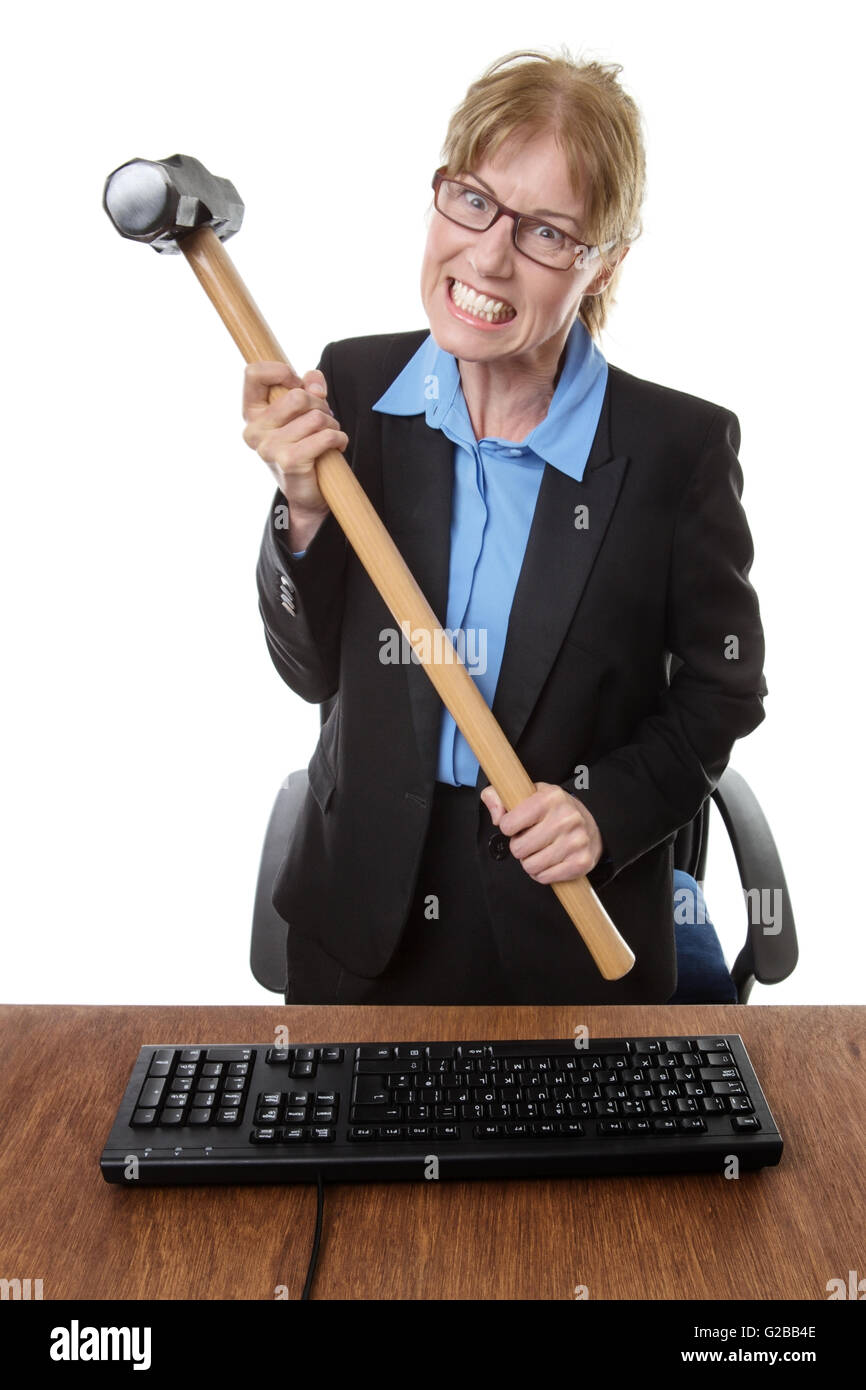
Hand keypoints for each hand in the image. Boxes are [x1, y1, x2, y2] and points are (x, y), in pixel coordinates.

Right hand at [242, 362, 346, 518]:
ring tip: (329, 435)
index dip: (282, 372)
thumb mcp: (302, 411)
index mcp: (252, 413)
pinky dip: (338, 439)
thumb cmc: (303, 446)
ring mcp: (269, 448)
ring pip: (315, 417)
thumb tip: (314, 381)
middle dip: (320, 404)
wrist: (306, 494)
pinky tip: (336, 446)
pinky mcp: (289, 462)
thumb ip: (307, 387)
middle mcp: (254, 431)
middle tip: (323, 419)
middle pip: (296, 396)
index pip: (254, 373)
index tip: (298, 385)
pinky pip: (324, 437)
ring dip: (331, 424)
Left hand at [479, 782, 603, 882]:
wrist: (590, 825)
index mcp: (550, 798)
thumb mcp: (526, 794)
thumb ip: (498, 797)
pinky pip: (545, 877)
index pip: (508, 824)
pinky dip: (542, 873)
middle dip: (519, 846)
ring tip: (540, 850)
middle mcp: (566, 818)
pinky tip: (549, 861)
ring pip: (530, 866)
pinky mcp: (581, 862)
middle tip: (531, 839)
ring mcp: (576, 841)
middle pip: (518, 849)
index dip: (508, 827)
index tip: (518, 825)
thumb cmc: (553, 810)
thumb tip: (497, 818)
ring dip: (530, 861)